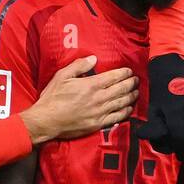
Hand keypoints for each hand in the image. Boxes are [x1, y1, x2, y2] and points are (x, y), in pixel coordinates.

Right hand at [20, 56, 137, 143]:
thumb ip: (78, 66)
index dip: (123, 73)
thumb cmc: (52, 98)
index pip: (113, 77)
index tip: (129, 71)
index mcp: (91, 85)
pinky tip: (129, 108)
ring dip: (131, 96)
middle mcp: (99, 98)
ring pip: (122, 103)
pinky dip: (125, 112)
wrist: (47, 121)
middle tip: (136, 80)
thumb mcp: (61, 76)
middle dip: (131, 83)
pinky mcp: (98, 124)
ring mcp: (100, 112)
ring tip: (136, 92)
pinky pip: (117, 117)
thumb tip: (93, 59)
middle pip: (121, 89)